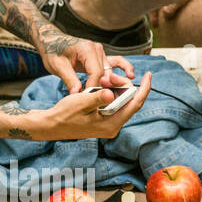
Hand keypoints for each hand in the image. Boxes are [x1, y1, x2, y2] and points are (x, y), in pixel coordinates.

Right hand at [26, 70, 150, 140]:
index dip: (145, 88)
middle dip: (123, 85)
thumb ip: (97, 97)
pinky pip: (113, 105)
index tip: (149, 75)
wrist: (52, 125)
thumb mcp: (80, 103)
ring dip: (115, 89)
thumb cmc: (64, 114)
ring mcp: (109, 125)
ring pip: (121, 102)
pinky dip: (110, 94)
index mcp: (112, 124)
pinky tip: (101, 87)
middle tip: (109, 75)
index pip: (135, 104)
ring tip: (102, 80)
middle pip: (129, 102)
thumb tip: (110, 93)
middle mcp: (113, 126)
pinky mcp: (103, 122)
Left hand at [37, 31, 134, 92]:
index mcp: (87, 49)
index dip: (94, 88)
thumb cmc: (53, 52)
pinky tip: (131, 75)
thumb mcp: (57, 66)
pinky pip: (116, 62)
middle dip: (102, 88)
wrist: (52, 42)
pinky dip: (124, 68)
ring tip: (112, 97)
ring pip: (110, 72)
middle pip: (105, 73)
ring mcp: (101, 52)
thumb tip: (77, 94)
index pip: (96, 72)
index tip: (88, 99)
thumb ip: (69, 79)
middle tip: (100, 102)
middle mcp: (97, 49)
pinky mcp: (101, 57)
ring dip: (110, 84)